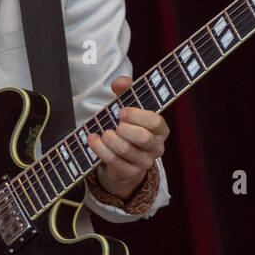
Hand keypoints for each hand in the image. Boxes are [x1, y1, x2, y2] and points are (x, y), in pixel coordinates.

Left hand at [89, 75, 168, 198]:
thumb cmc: (129, 126)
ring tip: (104, 133)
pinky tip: (93, 140)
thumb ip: (126, 90)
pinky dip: (100, 149)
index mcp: (161, 129)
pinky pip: (113, 161)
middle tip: (114, 124)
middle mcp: (157, 147)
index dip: (137, 115)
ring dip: (109, 139)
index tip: (121, 111)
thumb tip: (119, 82)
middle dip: (124, 129)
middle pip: (142, 138)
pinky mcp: (130, 172)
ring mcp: (145, 162)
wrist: (123, 158)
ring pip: (125, 149)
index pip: (155, 122)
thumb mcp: (129, 106)